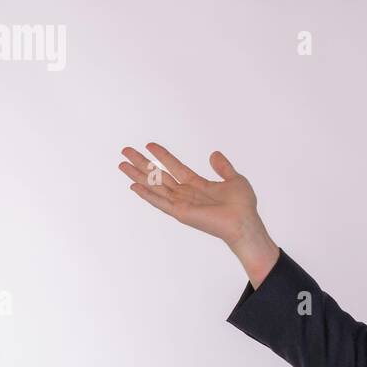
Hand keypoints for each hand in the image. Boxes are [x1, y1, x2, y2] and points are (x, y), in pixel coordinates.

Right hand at [119, 142, 278, 285]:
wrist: (244, 221)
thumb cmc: (243, 205)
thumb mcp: (235, 179)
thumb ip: (223, 167)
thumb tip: (214, 154)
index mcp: (197, 185)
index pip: (175, 167)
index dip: (162, 156)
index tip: (149, 144)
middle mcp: (186, 194)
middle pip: (159, 175)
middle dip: (142, 163)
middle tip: (126, 151)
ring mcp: (181, 203)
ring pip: (154, 186)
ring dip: (138, 175)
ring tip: (122, 164)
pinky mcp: (180, 212)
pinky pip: (160, 202)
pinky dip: (146, 195)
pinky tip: (133, 186)